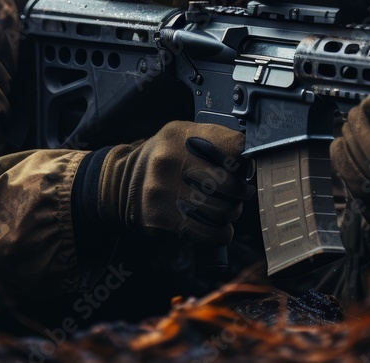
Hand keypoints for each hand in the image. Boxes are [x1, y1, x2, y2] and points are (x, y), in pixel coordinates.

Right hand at [98, 121, 253, 245]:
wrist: (118, 185)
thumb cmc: (162, 161)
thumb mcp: (181, 137)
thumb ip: (213, 142)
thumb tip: (250, 162)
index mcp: (181, 135)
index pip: (235, 146)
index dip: (245, 161)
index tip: (243, 167)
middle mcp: (171, 161)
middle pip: (232, 184)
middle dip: (241, 193)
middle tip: (237, 193)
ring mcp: (164, 191)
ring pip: (224, 211)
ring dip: (231, 214)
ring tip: (224, 209)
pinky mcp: (162, 219)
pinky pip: (210, 233)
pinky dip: (221, 233)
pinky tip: (216, 226)